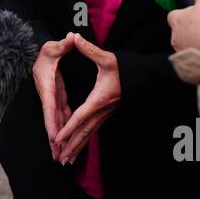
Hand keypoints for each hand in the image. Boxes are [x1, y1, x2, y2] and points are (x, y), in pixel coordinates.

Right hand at [33, 34, 74, 160]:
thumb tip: (72, 38)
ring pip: (56, 121)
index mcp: (46, 83)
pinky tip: (68, 141)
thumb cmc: (46, 49)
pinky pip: (62, 116)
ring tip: (61, 156)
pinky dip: (64, 129)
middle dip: (53, 139)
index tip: (53, 136)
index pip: (49, 105)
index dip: (51, 121)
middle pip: (51, 120)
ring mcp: (52, 98)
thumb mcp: (53, 46)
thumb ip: (63, 45)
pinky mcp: (57, 98)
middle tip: (57, 157)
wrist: (38, 52)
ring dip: (58, 139)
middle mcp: (47, 94)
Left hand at [54, 34, 121, 164]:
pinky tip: (75, 151)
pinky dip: (82, 142)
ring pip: (87, 135)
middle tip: (59, 159)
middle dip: (70, 146)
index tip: (58, 138)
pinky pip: (91, 132)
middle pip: (83, 132)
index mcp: (99, 99)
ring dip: (76, 148)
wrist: (141, 79)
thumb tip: (74, 37)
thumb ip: (89, 49)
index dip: (68, 128)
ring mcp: (104, 115)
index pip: (81, 116)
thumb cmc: (124, 68)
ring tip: (64, 161)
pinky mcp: (104, 115)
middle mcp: (101, 111)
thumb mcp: (107, 58)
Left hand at [166, 0, 199, 51]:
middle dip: (192, 26)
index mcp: (177, 20)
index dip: (185, 11)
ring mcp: (185, 52)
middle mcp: (177, 37)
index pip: (173, 13)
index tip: (195, 9)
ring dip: (198, 38)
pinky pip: (197, 53)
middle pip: (181, 29)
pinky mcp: (195, 62)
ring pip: (189, 42)